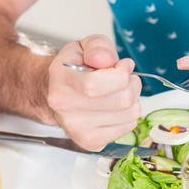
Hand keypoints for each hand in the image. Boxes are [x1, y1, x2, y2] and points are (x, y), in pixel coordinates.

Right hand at [46, 34, 141, 149]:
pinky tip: (115, 106)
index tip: (123, 65)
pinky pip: (128, 126)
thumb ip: (97, 47)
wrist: (55, 92)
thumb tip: (106, 59)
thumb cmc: (73, 68)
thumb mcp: (83, 46)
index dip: (121, 72)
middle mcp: (66, 111)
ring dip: (132, 99)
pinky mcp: (91, 142)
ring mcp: (78, 130)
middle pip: (121, 100)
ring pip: (129, 114)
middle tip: (124, 77)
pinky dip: (128, 114)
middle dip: (131, 83)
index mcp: (61, 84)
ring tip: (119, 91)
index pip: (97, 84)